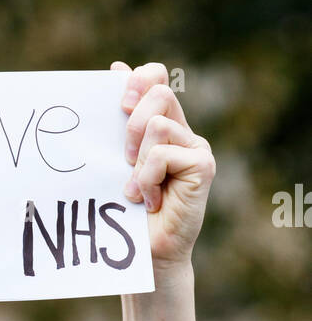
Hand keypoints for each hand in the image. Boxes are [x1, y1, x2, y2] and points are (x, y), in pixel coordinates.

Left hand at [110, 60, 215, 269]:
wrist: (144, 252)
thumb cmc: (126, 210)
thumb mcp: (116, 160)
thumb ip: (120, 122)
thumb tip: (115, 68)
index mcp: (162, 126)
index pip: (158, 79)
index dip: (140, 79)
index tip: (120, 101)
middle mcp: (183, 132)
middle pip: (160, 93)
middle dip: (132, 122)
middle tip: (124, 158)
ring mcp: (196, 148)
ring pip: (159, 126)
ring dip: (138, 161)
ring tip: (136, 189)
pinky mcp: (203, 166)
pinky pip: (163, 153)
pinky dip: (147, 177)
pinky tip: (148, 200)